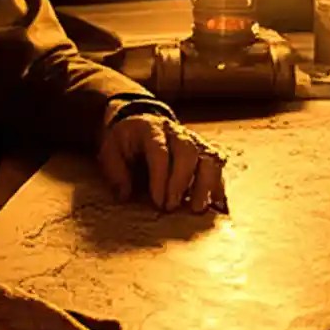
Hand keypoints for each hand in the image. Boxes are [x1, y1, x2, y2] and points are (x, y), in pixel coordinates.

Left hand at [97, 114, 228, 212]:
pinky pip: (218, 165)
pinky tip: (217, 204)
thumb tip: (124, 195)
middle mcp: (176, 132)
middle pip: (188, 152)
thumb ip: (115, 172)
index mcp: (151, 129)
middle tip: (173, 207)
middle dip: (182, 182)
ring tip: (198, 208)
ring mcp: (195, 140)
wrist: (142, 122)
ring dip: (207, 184)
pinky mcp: (205, 151)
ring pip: (210, 157)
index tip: (158, 202)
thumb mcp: (110, 152)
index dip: (160, 177)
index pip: (160, 151)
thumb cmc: (126, 142)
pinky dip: (219, 185)